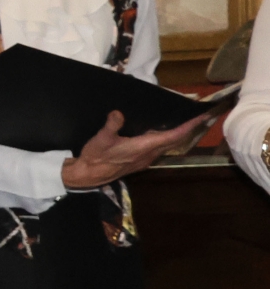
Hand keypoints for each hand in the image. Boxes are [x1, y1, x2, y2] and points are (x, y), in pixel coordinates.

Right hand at [60, 109, 215, 189]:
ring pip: (167, 146)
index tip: (201, 117)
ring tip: (184, 124)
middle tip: (197, 117)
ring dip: (177, 136)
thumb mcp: (101, 138)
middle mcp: (148, 154)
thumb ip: (112, 125)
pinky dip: (166, 140)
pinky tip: (161, 134)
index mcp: (143, 147)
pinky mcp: (138, 162)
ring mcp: (144, 160)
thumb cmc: (95, 157)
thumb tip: (118, 113)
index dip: (188, 127)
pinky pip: (159, 149)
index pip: (172, 136)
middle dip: (187, 129)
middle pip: (174, 141)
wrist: (87, 175)